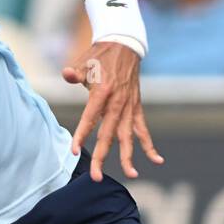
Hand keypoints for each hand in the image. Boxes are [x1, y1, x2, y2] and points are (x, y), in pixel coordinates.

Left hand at [61, 42, 163, 181]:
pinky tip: (157, 160)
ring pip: (128, 137)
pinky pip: (143, 129)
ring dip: (129, 156)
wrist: (124, 46)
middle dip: (102, 157)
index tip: (74, 152)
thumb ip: (74, 73)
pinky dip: (149, 144)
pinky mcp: (136, 108)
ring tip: (131, 175)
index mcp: (102, 93)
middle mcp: (117, 104)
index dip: (81, 136)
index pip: (90, 119)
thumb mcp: (84, 62)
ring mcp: (129, 107)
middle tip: (96, 177)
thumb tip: (66, 75)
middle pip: (109, 135)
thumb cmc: (99, 55)